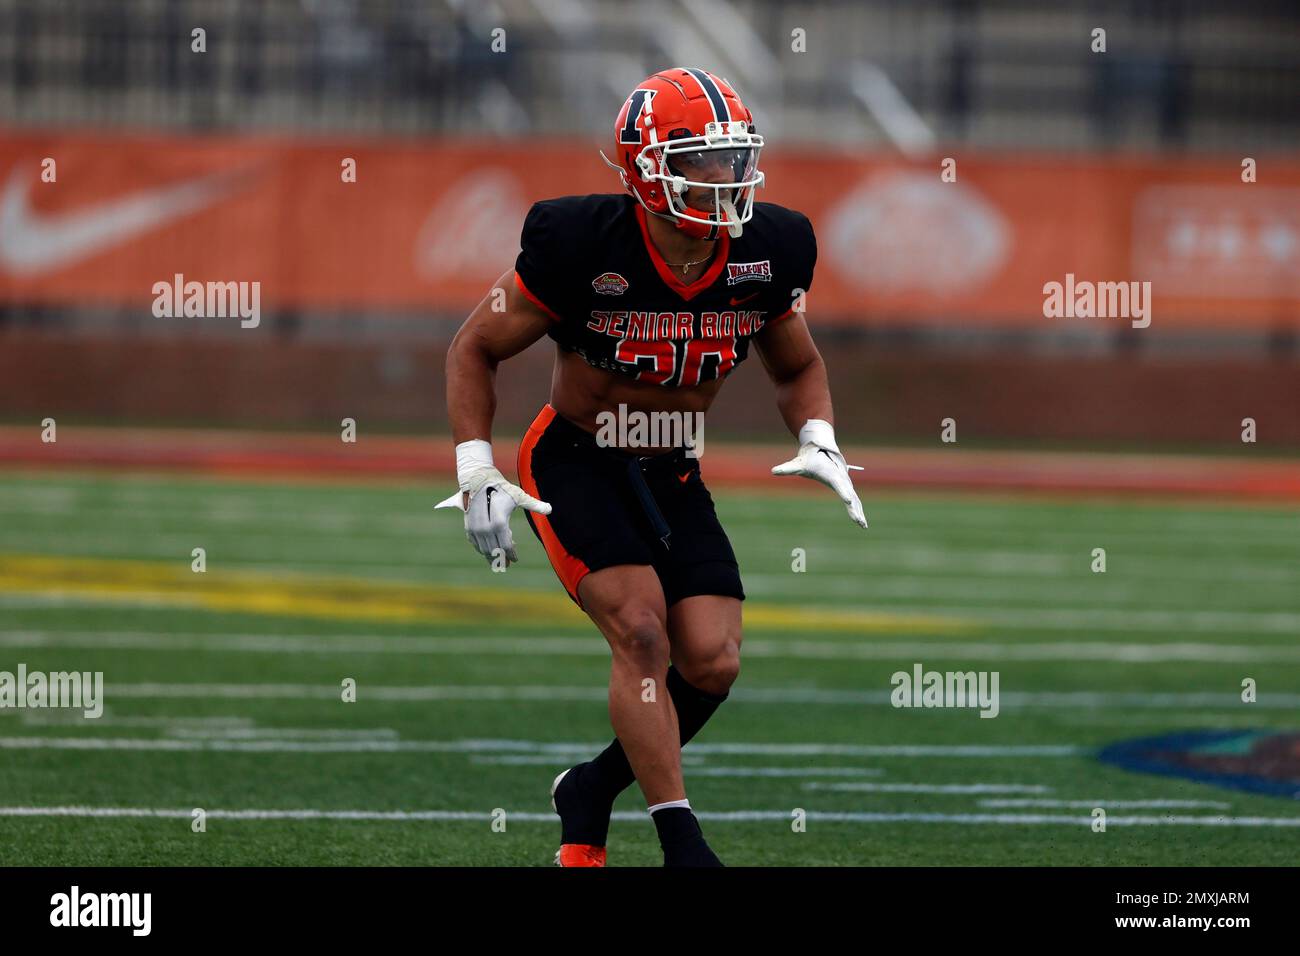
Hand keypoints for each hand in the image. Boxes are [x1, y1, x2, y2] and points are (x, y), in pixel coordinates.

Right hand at [436, 443, 551, 564]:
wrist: (478, 479)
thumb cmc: (501, 487)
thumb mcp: (519, 496)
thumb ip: (535, 505)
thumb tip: (551, 509)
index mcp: (500, 524)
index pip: (507, 547)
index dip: (512, 555)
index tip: (515, 559)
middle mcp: (486, 529)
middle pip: (495, 551)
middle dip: (502, 559)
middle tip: (507, 564)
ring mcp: (475, 529)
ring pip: (484, 549)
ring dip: (491, 555)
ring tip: (498, 558)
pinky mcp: (468, 526)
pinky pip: (475, 543)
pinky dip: (482, 548)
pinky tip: (487, 549)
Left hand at [771, 421, 866, 528]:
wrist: (822, 450)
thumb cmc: (809, 459)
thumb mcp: (798, 464)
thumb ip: (787, 468)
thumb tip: (773, 471)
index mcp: (832, 474)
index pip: (838, 484)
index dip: (843, 492)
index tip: (848, 500)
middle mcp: (842, 479)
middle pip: (850, 496)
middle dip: (854, 508)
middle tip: (858, 520)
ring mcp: (846, 484)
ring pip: (855, 500)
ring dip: (859, 512)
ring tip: (863, 526)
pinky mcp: (847, 488)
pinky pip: (855, 501)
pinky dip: (859, 511)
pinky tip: (862, 524)